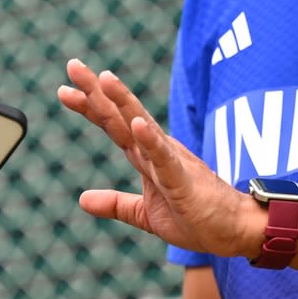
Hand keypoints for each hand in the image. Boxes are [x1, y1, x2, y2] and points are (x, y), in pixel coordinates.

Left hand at [59, 59, 251, 258]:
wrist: (233, 233)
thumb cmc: (196, 218)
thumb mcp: (146, 214)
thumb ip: (117, 203)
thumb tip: (82, 199)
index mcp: (146, 156)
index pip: (113, 125)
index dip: (90, 106)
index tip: (63, 89)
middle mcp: (157, 150)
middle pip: (122, 116)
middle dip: (97, 91)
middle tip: (73, 65)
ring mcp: (171, 162)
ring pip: (142, 127)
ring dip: (124, 102)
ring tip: (105, 79)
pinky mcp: (184, 180)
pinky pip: (165, 158)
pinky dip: (151, 140)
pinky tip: (137, 123)